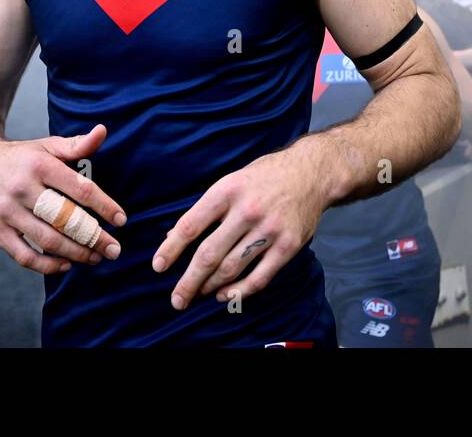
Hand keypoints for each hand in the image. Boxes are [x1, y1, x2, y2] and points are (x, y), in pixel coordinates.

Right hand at [0, 125, 124, 274]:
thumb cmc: (21, 157)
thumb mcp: (48, 146)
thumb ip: (77, 144)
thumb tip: (103, 131)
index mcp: (40, 166)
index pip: (80, 189)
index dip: (104, 206)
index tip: (122, 220)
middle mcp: (22, 189)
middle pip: (65, 219)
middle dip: (93, 237)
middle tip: (114, 249)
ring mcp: (6, 212)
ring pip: (47, 239)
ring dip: (76, 253)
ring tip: (96, 258)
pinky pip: (23, 255)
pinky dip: (47, 264)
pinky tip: (67, 264)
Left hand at [152, 143, 326, 308]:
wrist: (312, 172)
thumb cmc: (266, 176)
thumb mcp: (232, 180)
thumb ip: (206, 208)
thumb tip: (174, 235)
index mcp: (228, 190)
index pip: (191, 225)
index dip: (171, 249)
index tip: (158, 267)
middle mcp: (248, 210)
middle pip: (209, 254)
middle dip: (188, 281)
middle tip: (177, 299)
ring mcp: (270, 229)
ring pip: (232, 268)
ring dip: (211, 286)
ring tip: (199, 294)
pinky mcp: (288, 245)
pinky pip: (260, 277)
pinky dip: (239, 292)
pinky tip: (225, 296)